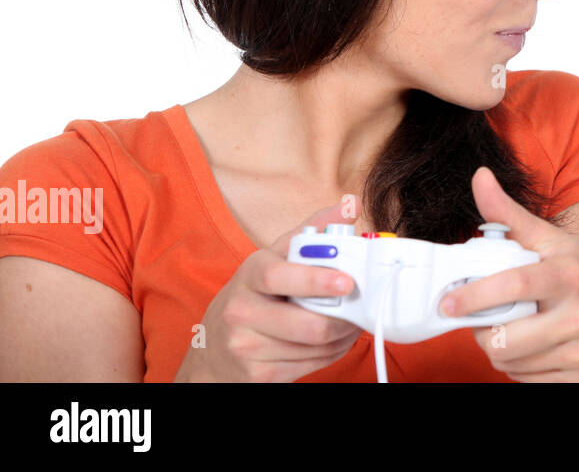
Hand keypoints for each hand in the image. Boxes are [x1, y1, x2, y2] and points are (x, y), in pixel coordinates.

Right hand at [174, 201, 361, 381]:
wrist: (213, 346)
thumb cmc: (256, 293)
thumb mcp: (276, 257)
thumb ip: (314, 230)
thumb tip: (351, 205)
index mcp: (251, 274)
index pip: (281, 277)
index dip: (317, 280)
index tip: (347, 281)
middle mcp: (241, 311)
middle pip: (308, 324)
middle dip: (345, 319)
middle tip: (362, 308)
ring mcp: (246, 347)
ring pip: (315, 347)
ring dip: (344, 336)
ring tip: (350, 322)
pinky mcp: (258, 375)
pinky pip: (311, 365)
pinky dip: (333, 352)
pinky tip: (334, 340)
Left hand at [438, 167, 578, 381]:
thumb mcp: (557, 242)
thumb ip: (511, 215)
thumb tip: (480, 178)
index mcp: (571, 274)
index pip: (516, 284)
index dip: (476, 295)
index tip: (448, 303)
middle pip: (505, 338)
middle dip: (483, 332)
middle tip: (482, 320)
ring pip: (510, 363)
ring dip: (500, 349)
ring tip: (512, 330)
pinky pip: (526, 380)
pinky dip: (519, 367)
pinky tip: (532, 348)